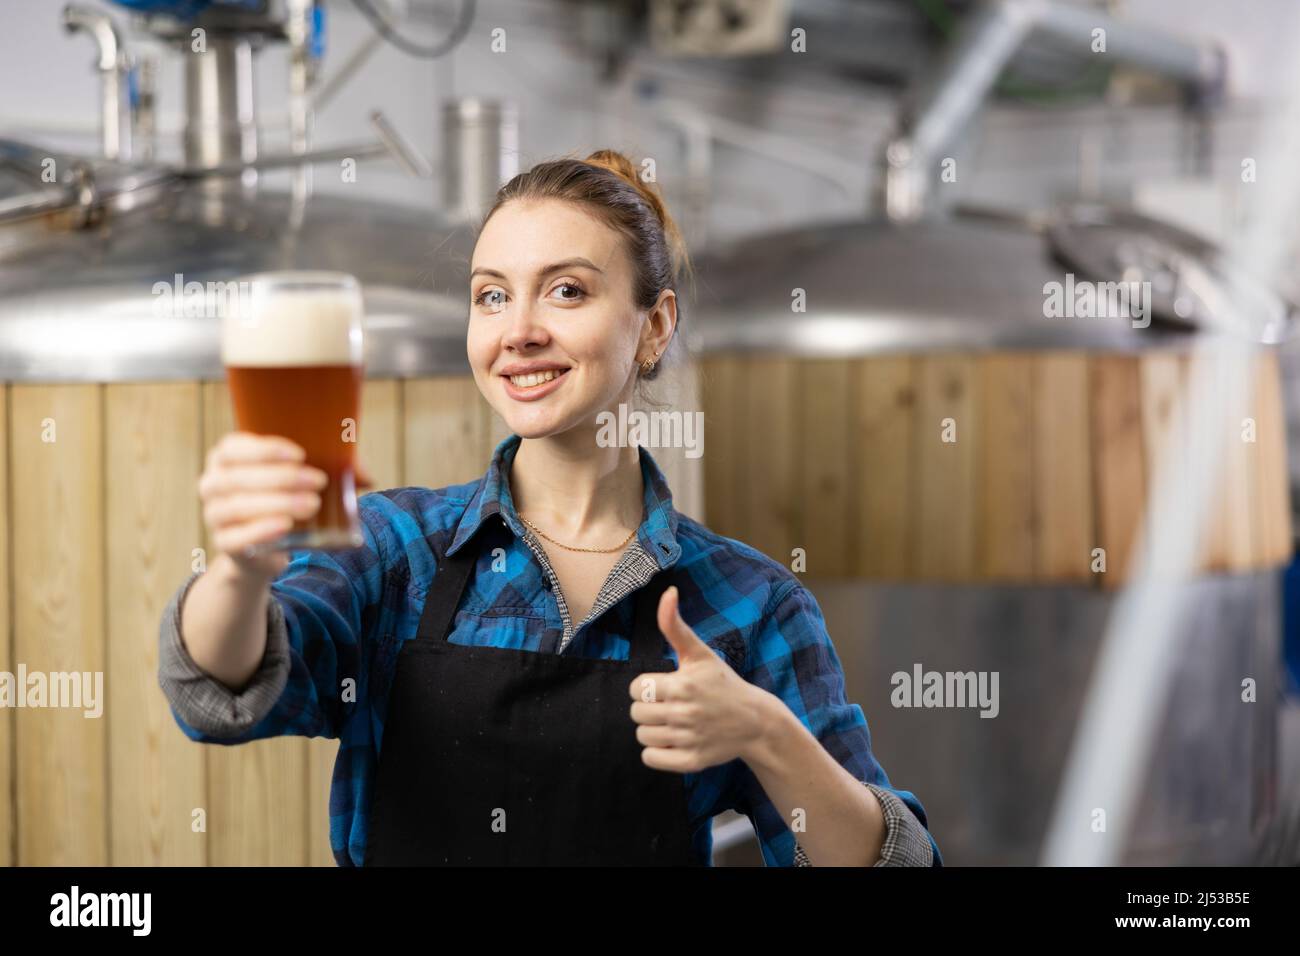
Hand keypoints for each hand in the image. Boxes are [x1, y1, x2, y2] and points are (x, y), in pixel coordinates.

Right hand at [199, 433, 374, 579]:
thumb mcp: (304, 479)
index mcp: (227, 457)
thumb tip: (366, 475)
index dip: (266, 449)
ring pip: (238, 506)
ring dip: (277, 503)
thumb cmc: (285, 499)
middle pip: (239, 477)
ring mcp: (214, 515)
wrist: (267, 546)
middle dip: (282, 478)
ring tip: (312, 504)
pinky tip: (285, 527)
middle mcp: (213, 483)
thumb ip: (331, 470)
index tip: (300, 454)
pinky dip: (261, 530)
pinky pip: (236, 537)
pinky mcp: (224, 544)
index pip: (235, 447)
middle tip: (318, 481)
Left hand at [627, 585, 772, 772]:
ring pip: (642, 737)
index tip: (664, 687)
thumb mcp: (700, 653)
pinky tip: (674, 740)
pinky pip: (652, 759)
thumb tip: (668, 592)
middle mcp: (684, 713)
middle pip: (636, 714)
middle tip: (670, 705)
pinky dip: (658, 752)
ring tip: (674, 722)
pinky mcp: (692, 761)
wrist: (755, 721)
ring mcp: (688, 739)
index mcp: (682, 685)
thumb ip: (675, 625)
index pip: (636, 689)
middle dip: (648, 708)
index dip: (647, 688)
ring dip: (653, 730)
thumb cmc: (723, 683)